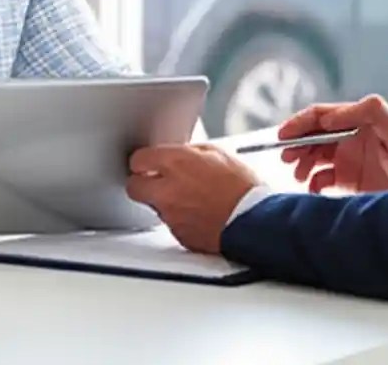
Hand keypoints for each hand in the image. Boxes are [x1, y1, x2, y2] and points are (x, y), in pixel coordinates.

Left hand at [125, 144, 260, 253]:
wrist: (254, 220)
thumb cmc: (242, 188)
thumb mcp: (218, 154)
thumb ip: (190, 153)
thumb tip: (178, 154)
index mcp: (176, 163)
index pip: (138, 159)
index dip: (143, 161)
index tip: (147, 162)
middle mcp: (167, 189)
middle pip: (133, 186)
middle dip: (141, 183)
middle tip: (153, 181)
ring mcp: (171, 214)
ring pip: (153, 206)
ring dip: (163, 201)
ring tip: (188, 198)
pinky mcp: (178, 234)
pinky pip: (170, 223)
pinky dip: (179, 218)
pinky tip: (197, 213)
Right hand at [279, 95, 387, 193]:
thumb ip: (374, 114)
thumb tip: (332, 114)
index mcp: (364, 121)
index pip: (324, 115)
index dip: (300, 122)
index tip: (284, 136)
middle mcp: (354, 138)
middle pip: (314, 135)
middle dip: (296, 144)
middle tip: (286, 158)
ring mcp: (352, 160)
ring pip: (314, 156)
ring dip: (301, 163)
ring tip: (298, 175)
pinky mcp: (351, 182)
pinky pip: (322, 179)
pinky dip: (312, 183)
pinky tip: (313, 189)